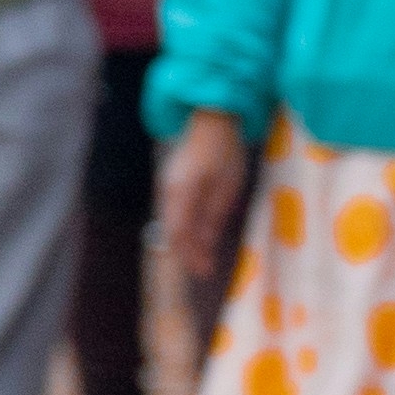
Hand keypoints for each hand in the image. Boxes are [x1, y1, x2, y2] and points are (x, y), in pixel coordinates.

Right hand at [158, 108, 252, 298]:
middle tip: (203, 272)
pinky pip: (176, 212)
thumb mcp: (226, 187)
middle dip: (188, 254)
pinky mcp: (173, 183)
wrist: (212, 121)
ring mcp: (168, 187)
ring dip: (187, 243)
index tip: (203, 273)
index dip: (190, 255)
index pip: (179, 233)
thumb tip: (205, 244)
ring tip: (203, 260)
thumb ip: (213, 216)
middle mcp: (169, 192)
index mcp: (181, 193)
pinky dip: (186, 229)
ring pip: (173, 223)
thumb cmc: (224, 152)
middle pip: (173, 231)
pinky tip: (199, 237)